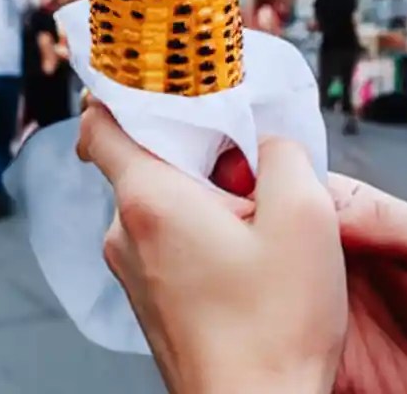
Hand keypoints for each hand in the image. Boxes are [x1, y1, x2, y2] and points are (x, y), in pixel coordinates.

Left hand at [79, 104, 344, 393]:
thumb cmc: (275, 329)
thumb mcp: (306, 218)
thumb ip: (285, 154)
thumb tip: (269, 141)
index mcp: (148, 201)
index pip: (99, 124)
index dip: (124, 92)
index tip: (159, 77)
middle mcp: (126, 235)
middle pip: (144, 159)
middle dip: (195, 149)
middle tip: (251, 160)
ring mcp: (134, 273)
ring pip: (161, 204)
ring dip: (205, 196)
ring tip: (261, 221)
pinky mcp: (153, 301)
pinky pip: (168, 242)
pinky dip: (201, 232)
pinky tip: (249, 256)